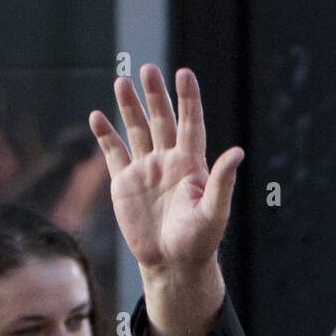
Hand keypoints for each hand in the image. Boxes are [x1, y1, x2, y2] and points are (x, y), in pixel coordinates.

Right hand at [89, 64, 243, 335]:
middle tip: (148, 69)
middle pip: (162, 120)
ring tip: (121, 81)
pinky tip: (98, 117)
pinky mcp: (124, 184)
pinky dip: (105, 136)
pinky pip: (114, 154)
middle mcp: (168, 162)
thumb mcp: (214, 213)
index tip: (184, 73)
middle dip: (155, 95)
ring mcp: (145, 171)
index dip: (188, 99)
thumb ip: (222, 182)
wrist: (172, 266)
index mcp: (191, 166)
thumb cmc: (198, 244)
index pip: (190, 125)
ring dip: (129, 107)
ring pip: (136, 131)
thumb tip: (238, 152)